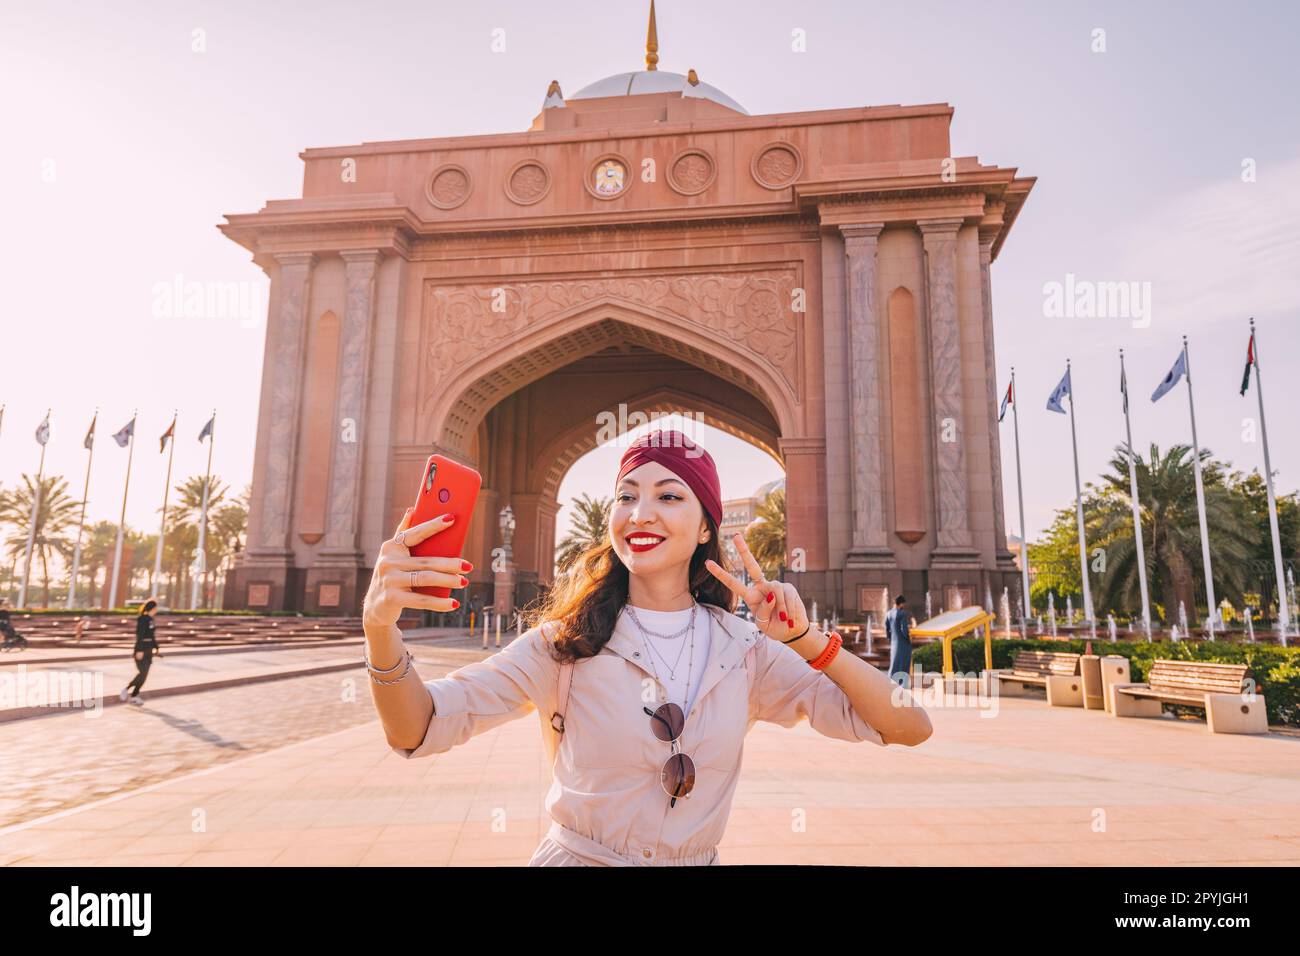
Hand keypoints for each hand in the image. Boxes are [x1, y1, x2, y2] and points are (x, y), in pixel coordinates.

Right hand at [362, 507, 470, 629]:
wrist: (377, 607)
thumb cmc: (393, 576)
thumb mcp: (394, 556)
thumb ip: (403, 534)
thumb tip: (411, 509)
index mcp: (391, 547)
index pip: (415, 534)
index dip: (433, 526)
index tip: (452, 519)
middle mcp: (388, 562)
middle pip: (426, 561)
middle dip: (450, 563)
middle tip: (468, 566)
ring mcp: (389, 581)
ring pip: (426, 578)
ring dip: (448, 581)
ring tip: (464, 581)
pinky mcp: (392, 599)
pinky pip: (421, 600)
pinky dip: (439, 602)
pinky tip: (453, 603)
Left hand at [704, 532, 808, 641]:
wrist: (792, 631)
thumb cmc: (774, 627)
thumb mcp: (763, 624)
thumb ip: (763, 611)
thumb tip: (770, 595)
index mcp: (750, 596)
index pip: (733, 584)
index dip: (720, 574)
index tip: (707, 563)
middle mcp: (761, 587)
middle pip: (752, 566)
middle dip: (744, 550)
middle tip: (736, 535)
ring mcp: (774, 586)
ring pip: (775, 589)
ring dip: (781, 607)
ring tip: (784, 619)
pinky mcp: (788, 588)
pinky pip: (787, 595)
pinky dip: (789, 608)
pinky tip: (790, 617)